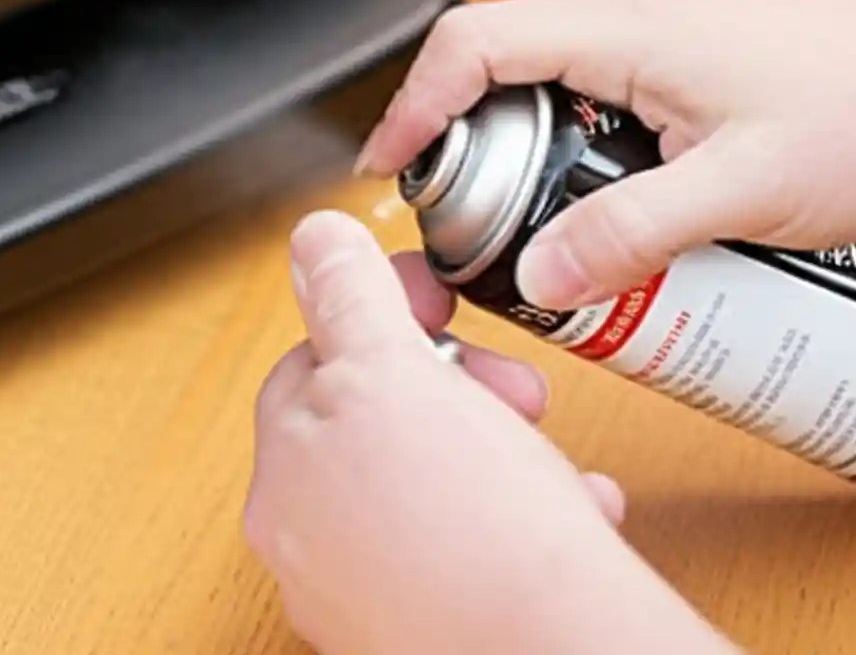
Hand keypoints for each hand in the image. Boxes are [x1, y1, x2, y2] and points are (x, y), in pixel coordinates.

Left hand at [243, 210, 734, 653]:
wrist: (555, 651)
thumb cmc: (472, 526)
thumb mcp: (390, 370)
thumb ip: (345, 296)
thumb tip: (310, 241)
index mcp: (286, 476)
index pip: (313, 367)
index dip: (380, 323)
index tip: (436, 307)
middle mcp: (313, 542)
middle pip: (377, 427)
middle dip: (452, 390)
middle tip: (511, 390)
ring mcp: (368, 590)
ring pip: (435, 484)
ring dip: (498, 450)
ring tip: (545, 459)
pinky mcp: (430, 624)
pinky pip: (472, 544)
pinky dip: (522, 517)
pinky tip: (569, 513)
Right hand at [356, 0, 855, 309]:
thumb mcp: (740, 191)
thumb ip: (627, 236)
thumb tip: (537, 277)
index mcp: (623, 16)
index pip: (469, 47)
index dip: (411, 108)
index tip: (386, 167)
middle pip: (494, 58)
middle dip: (466, 139)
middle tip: (471, 214)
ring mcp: (651, 3)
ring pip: (540, 65)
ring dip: (521, 136)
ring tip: (537, 207)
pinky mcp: (673, 24)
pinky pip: (585, 66)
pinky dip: (566, 122)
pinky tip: (599, 178)